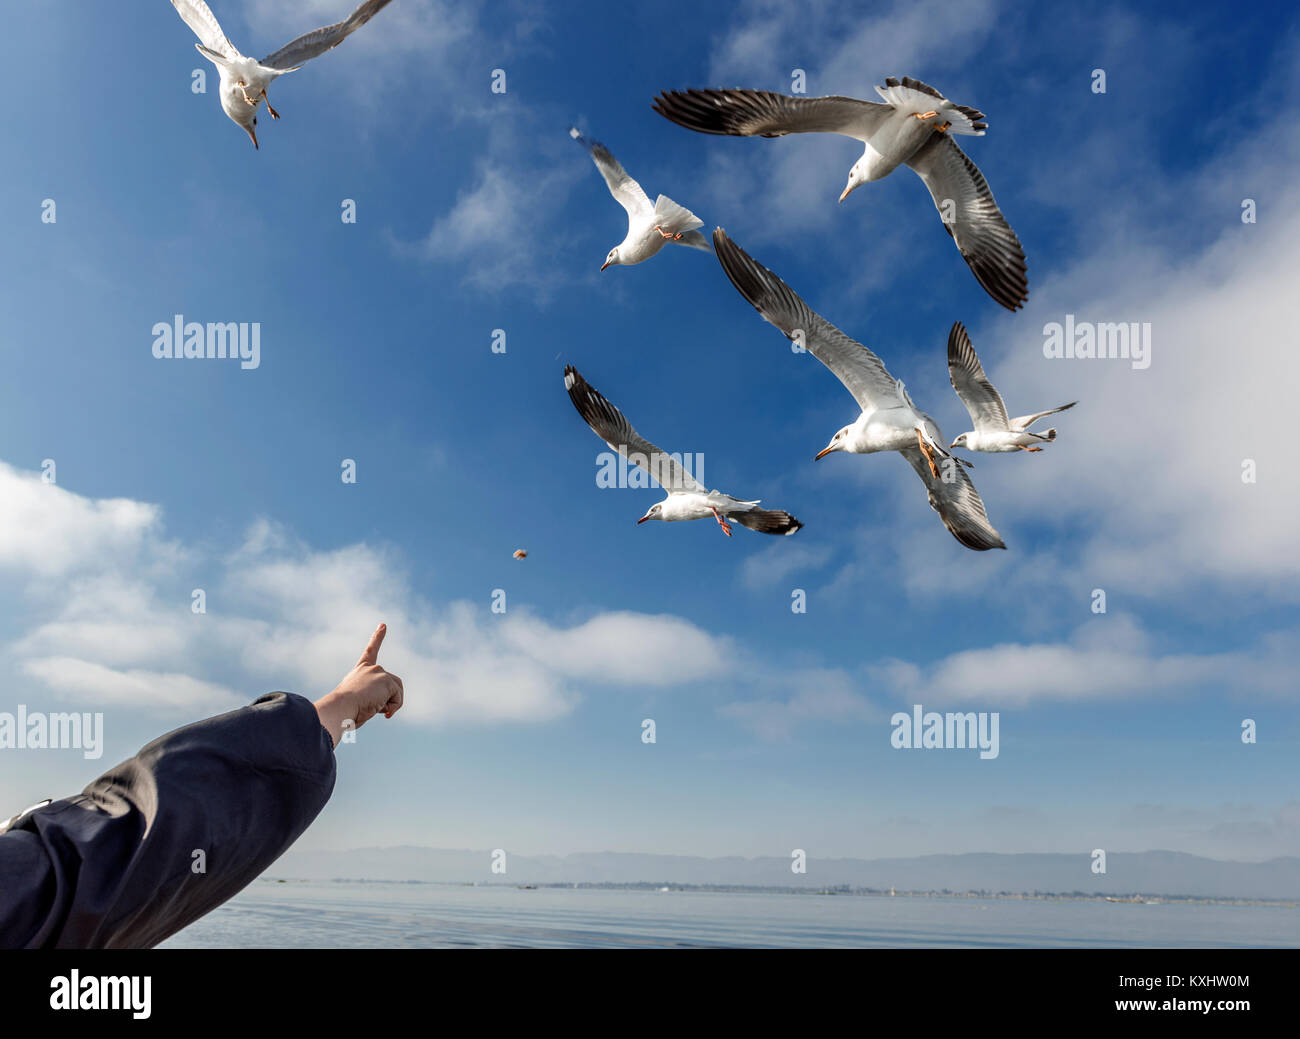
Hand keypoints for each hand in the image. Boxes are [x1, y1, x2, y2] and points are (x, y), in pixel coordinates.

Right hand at [314, 623, 403, 747]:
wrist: (339, 709)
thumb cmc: (342, 712)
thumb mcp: (355, 703)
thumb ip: (369, 699)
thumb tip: (384, 708)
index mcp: (359, 671)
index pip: (370, 652)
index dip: (377, 637)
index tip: (383, 625)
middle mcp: (370, 668)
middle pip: (393, 684)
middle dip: (392, 699)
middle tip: (378, 711)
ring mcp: (379, 673)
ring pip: (396, 692)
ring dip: (390, 704)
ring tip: (374, 710)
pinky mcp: (387, 681)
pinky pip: (398, 698)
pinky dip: (393, 707)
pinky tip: (379, 710)